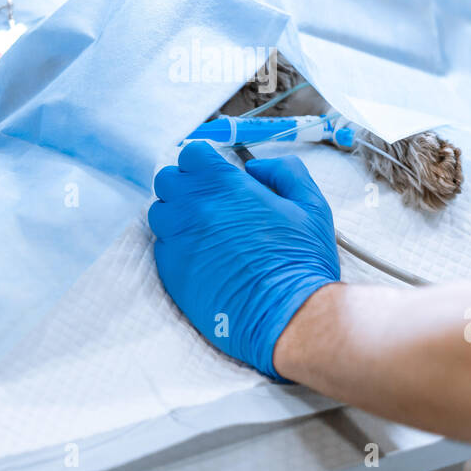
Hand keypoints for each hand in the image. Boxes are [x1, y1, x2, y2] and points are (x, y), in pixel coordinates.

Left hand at [149, 142, 339, 378]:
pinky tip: (202, 256)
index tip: (215, 172)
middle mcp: (194, 209)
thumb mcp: (310, 204)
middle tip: (209, 200)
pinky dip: (176, 245)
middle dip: (186, 184)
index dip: (204, 161)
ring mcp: (178, 241)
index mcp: (226, 187)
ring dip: (177, 214)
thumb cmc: (301, 262)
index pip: (191, 154)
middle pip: (167, 179)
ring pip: (160, 213)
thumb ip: (283, 171)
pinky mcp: (171, 272)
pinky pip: (161, 245)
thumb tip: (255, 167)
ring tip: (204, 230)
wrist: (288, 316)